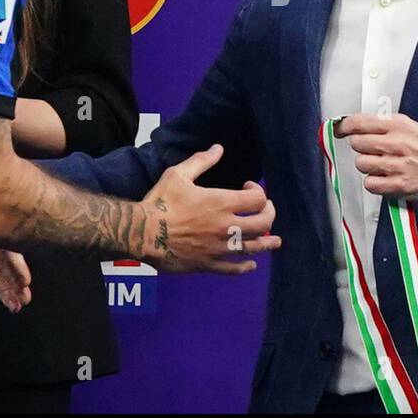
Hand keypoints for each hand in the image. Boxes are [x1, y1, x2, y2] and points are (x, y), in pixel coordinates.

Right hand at [139, 144, 281, 273]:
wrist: (142, 233)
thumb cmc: (160, 202)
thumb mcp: (178, 174)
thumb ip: (201, 161)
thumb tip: (218, 148)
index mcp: (221, 203)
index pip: (258, 200)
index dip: (259, 192)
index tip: (249, 188)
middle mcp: (226, 227)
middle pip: (263, 223)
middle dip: (269, 215)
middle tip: (266, 211)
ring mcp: (219, 248)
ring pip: (254, 247)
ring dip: (267, 243)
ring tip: (275, 241)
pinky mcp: (208, 264)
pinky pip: (233, 269)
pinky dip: (245, 267)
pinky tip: (250, 264)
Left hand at [336, 113, 417, 204]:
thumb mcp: (411, 126)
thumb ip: (385, 124)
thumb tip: (358, 125)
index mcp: (397, 125)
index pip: (359, 122)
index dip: (345, 127)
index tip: (340, 130)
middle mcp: (395, 143)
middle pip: (357, 143)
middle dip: (361, 147)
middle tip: (371, 150)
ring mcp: (396, 165)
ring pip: (361, 163)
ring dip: (367, 165)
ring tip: (380, 165)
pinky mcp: (398, 184)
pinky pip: (370, 183)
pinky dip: (373, 183)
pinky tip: (383, 178)